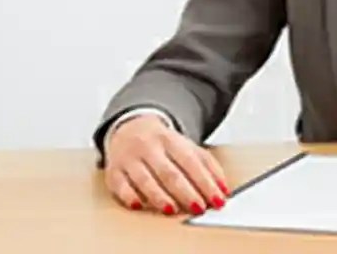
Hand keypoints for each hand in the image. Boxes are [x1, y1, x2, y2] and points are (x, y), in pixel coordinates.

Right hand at [103, 114, 229, 214]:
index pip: (191, 162)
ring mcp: (130, 159)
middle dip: (186, 192)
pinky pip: (119, 184)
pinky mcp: (114, 171)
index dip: (205, 182)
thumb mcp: (187, 147)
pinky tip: (138, 205)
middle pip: (169, 172)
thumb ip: (207, 165)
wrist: (130, 128)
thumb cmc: (164, 144)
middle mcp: (149, 147)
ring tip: (172, 209)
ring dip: (159, 196)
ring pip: (144, 179)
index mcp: (171, 139)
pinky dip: (128, 196)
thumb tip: (223, 188)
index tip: (217, 199)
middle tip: (199, 207)